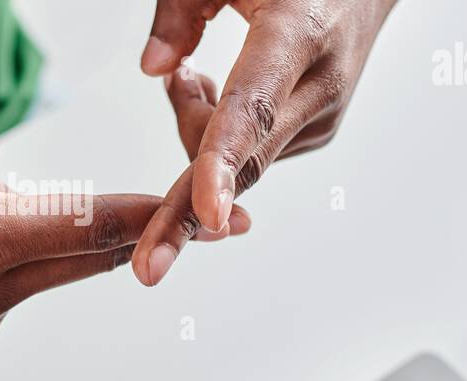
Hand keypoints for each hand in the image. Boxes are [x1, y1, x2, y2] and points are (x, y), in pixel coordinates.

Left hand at [134, 0, 394, 285]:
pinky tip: (212, 87)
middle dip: (187, 218)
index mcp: (297, 34)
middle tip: (146, 268)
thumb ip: (181, 9)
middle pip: (243, 164)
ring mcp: (320, 118)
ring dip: (192, 128)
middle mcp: (317, 86)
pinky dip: (213, 132)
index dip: (223, 163)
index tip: (207, 215)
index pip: (253, 106)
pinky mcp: (315, 134)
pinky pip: (243, 152)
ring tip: (187, 74)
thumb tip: (154, 70)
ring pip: (231, 158)